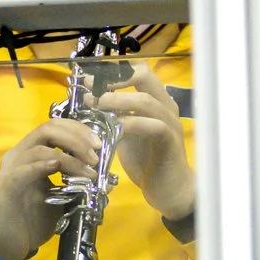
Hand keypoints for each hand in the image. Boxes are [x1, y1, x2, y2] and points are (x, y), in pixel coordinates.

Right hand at [0, 116, 104, 259]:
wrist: (7, 243)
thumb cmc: (32, 220)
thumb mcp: (60, 197)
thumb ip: (75, 183)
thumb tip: (104, 178)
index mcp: (30, 153)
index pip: (53, 126)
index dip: (78, 130)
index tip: (98, 144)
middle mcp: (18, 155)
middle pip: (47, 129)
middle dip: (76, 138)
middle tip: (95, 155)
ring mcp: (10, 170)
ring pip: (40, 149)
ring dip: (69, 158)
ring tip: (88, 173)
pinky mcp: (6, 187)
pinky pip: (23, 170)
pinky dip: (43, 166)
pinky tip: (58, 167)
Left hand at [100, 64, 194, 220]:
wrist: (168, 189)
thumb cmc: (146, 161)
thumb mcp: (124, 134)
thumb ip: (113, 117)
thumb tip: (88, 102)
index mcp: (155, 100)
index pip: (137, 72)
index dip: (113, 70)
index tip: (89, 77)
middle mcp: (165, 105)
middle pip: (144, 75)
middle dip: (114, 77)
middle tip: (91, 86)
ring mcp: (170, 122)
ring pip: (146, 100)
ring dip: (117, 100)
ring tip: (94, 103)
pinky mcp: (170, 140)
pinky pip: (153, 125)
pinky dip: (130, 123)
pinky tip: (113, 128)